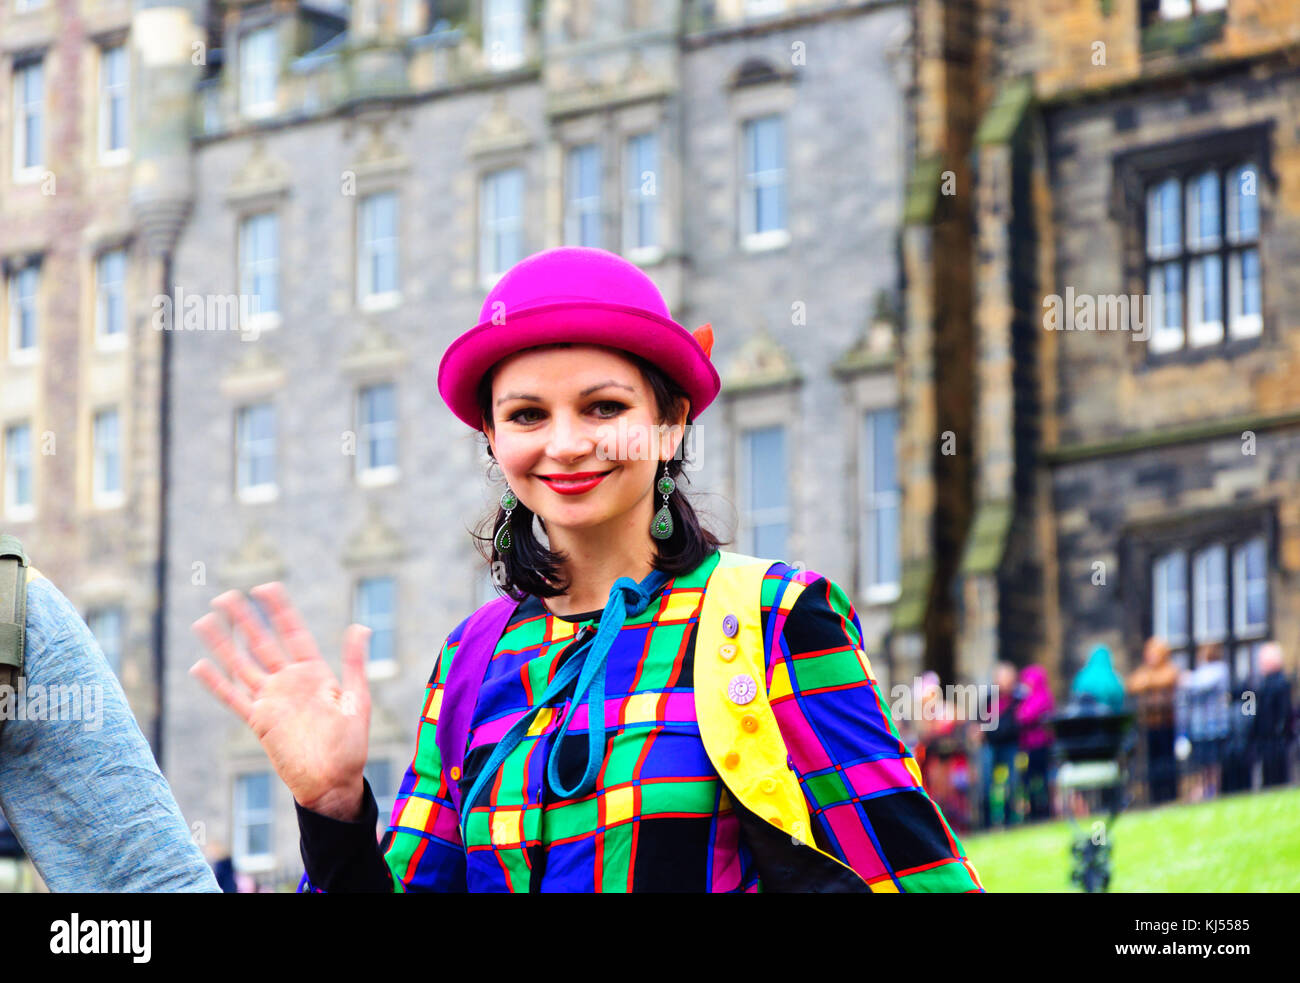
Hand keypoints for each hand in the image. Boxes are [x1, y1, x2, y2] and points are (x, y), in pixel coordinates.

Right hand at [190, 583, 372, 821]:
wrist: (333, 783)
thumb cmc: (351, 746)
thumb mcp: (356, 700)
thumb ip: (353, 663)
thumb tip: (359, 626)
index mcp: (315, 673)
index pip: (293, 633)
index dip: (279, 610)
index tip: (265, 587)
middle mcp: (289, 682)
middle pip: (261, 643)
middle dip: (244, 619)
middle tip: (225, 595)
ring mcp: (272, 701)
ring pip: (241, 665)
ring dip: (223, 644)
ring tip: (204, 621)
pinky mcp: (259, 722)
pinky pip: (233, 698)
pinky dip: (216, 683)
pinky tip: (199, 665)